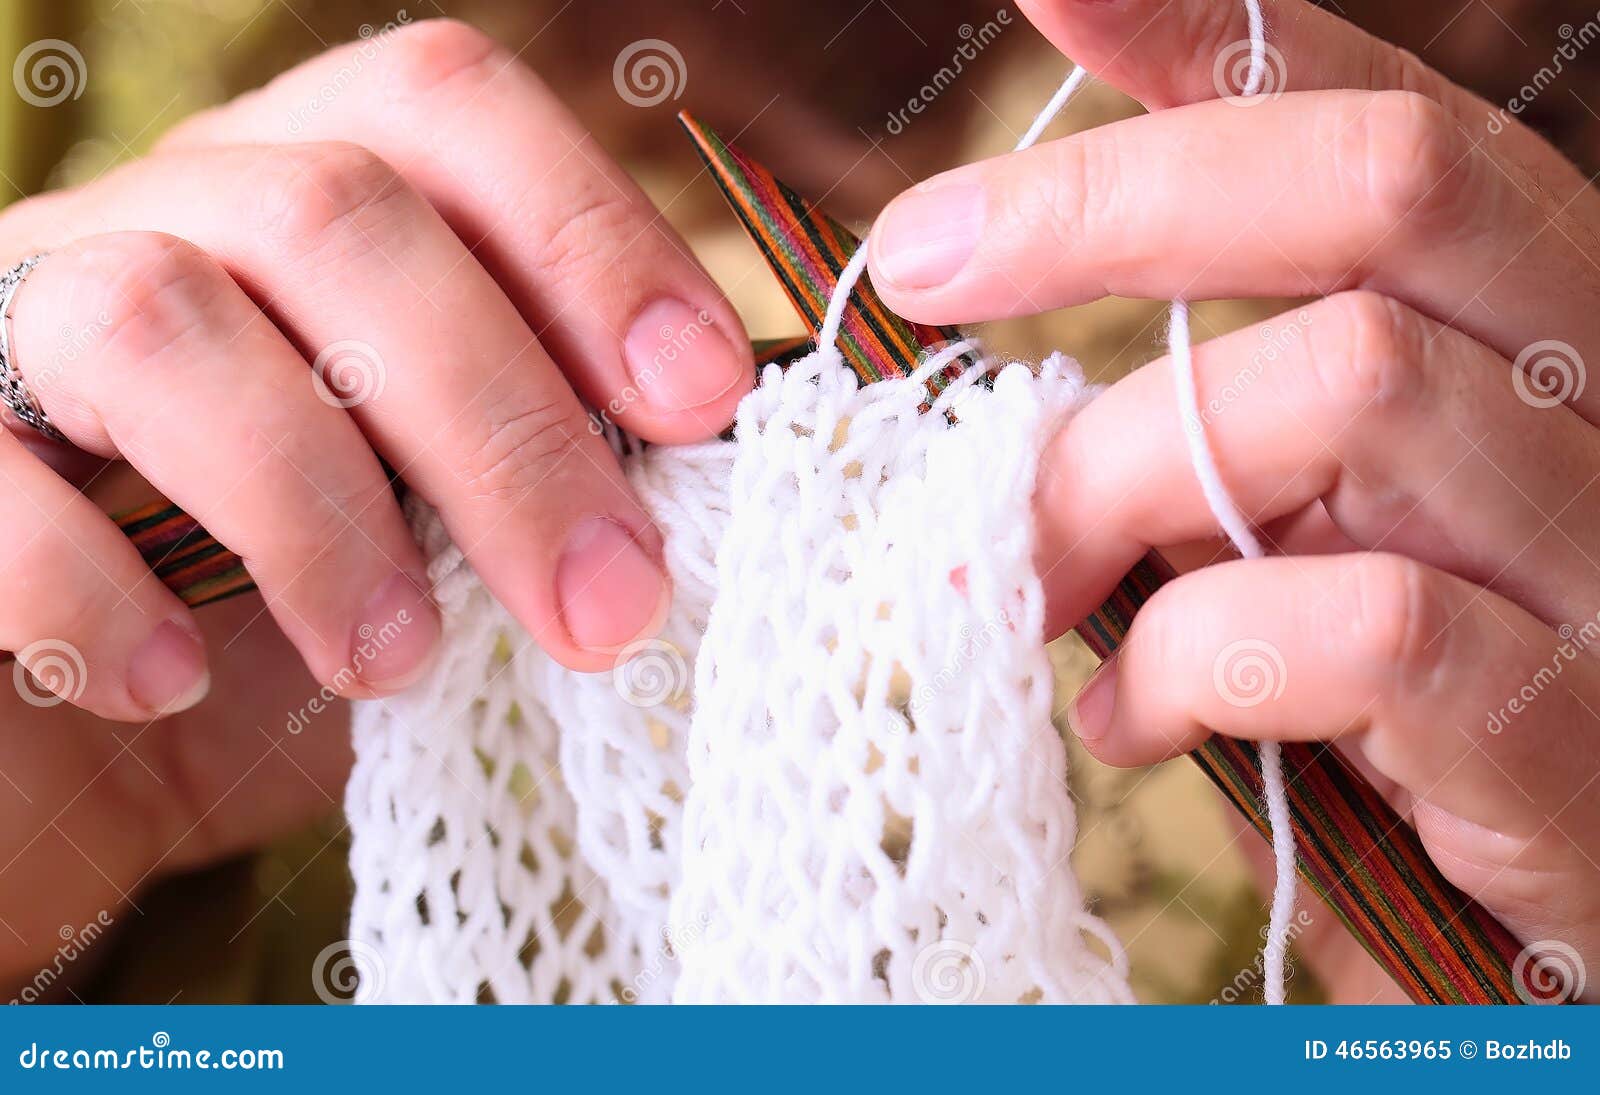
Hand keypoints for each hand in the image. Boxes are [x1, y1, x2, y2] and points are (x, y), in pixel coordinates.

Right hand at [0, 18, 751, 997]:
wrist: (86, 746)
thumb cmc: (306, 623)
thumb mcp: (457, 530)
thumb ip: (557, 461)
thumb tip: (728, 440)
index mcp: (315, 198)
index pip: (450, 109)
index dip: (590, 235)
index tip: (700, 401)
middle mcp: (168, 217)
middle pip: (339, 215)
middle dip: (502, 420)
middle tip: (608, 608)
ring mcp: (22, 320)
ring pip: (159, 312)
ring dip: (313, 502)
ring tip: (396, 658)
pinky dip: (85, 584)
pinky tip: (167, 681)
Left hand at [868, 0, 1599, 1001]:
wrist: (1546, 964)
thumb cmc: (1400, 736)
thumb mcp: (1295, 545)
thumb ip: (1204, 448)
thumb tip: (1025, 398)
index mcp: (1531, 336)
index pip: (1396, 119)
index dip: (1220, 32)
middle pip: (1391, 185)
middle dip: (1118, 201)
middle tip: (919, 261)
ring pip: (1353, 388)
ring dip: (1120, 477)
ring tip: (1020, 578)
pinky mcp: (1576, 741)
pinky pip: (1366, 624)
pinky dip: (1193, 655)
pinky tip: (1123, 719)